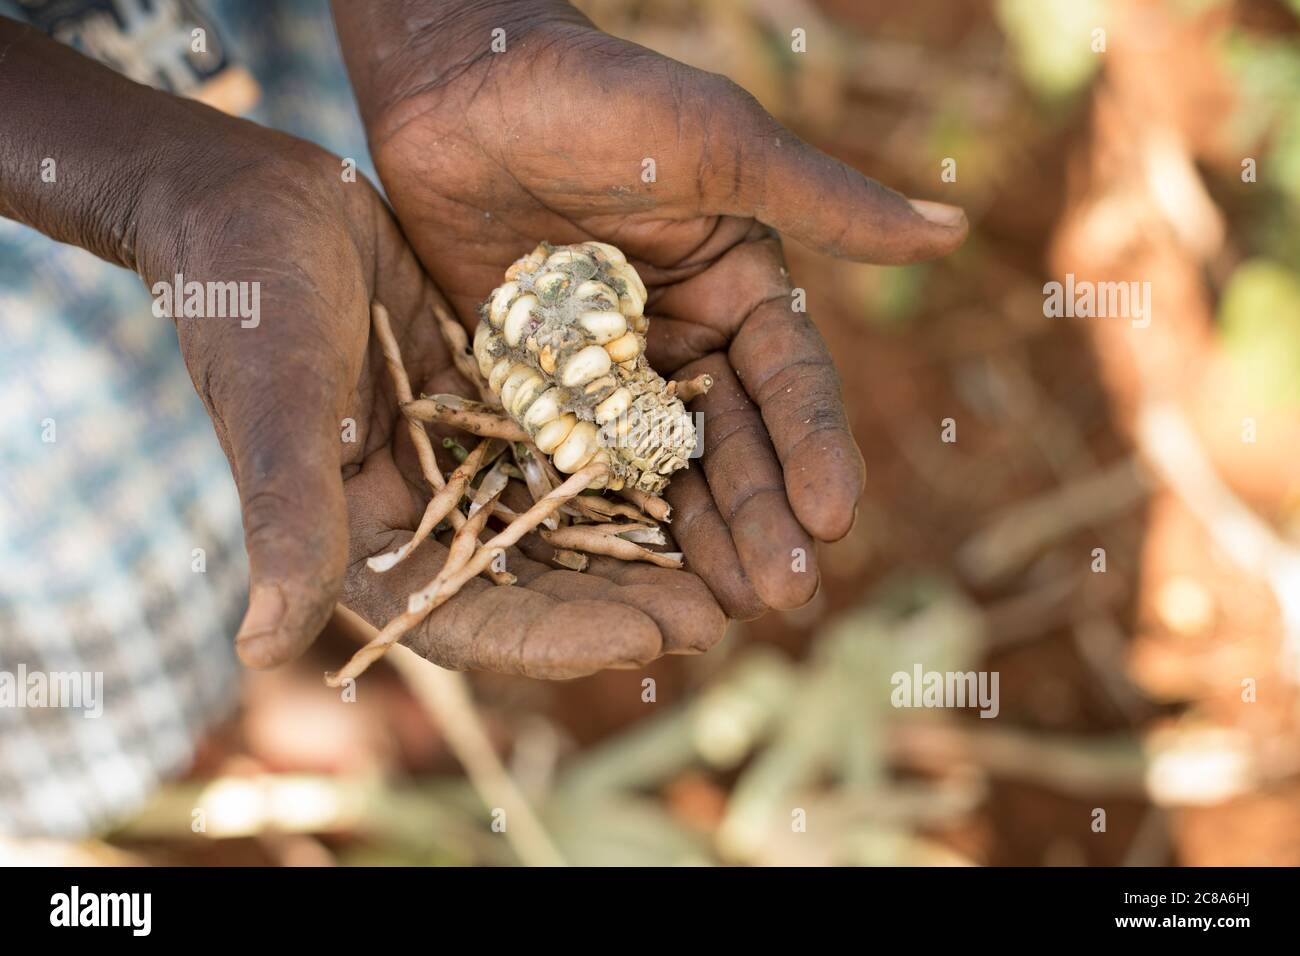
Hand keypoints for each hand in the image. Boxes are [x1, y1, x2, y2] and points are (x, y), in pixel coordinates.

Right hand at [0, 20, 721, 675]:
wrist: (258, 201)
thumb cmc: (249, 300)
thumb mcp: (278, 403)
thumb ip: (288, 519)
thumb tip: (259, 649)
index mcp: (360, 543)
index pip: (468, 621)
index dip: (558, 641)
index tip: (648, 638)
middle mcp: (420, 516)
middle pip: (535, 585)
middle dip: (624, 604)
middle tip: (717, 617)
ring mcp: (462, 462)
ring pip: (565, 521)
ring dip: (642, 547)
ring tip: (730, 562)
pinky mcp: (494, 403)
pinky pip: (571, 444)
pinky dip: (628, 464)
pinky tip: (700, 468)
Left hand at [335, 0, 967, 617]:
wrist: (462, 86)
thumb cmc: (599, 100)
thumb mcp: (719, 149)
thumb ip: (826, 204)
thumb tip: (955, 231)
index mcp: (742, 290)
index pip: (792, 386)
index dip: (817, 451)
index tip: (836, 516)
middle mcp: (687, 341)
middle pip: (735, 446)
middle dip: (764, 516)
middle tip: (783, 591)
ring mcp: (614, 373)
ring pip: (665, 469)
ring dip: (697, 537)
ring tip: (723, 607)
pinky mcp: (543, 389)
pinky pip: (580, 463)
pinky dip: (603, 517)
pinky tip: (623, 576)